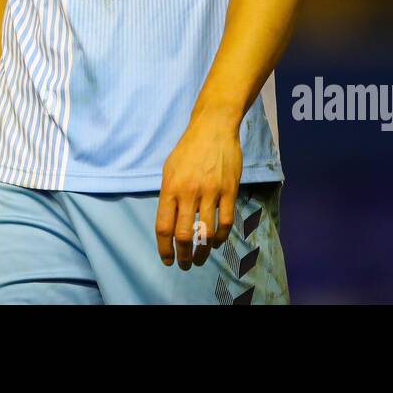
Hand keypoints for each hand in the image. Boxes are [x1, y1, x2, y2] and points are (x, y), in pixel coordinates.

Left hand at [155, 107, 242, 269]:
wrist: (213, 128)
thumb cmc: (188, 149)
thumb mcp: (169, 169)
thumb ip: (168, 195)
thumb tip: (169, 221)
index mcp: (170, 188)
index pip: (163, 226)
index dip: (164, 248)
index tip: (167, 260)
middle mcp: (189, 192)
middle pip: (184, 235)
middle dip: (184, 256)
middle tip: (185, 264)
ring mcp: (211, 192)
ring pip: (206, 233)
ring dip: (203, 252)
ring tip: (201, 259)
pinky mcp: (229, 190)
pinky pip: (225, 222)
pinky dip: (220, 237)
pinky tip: (216, 243)